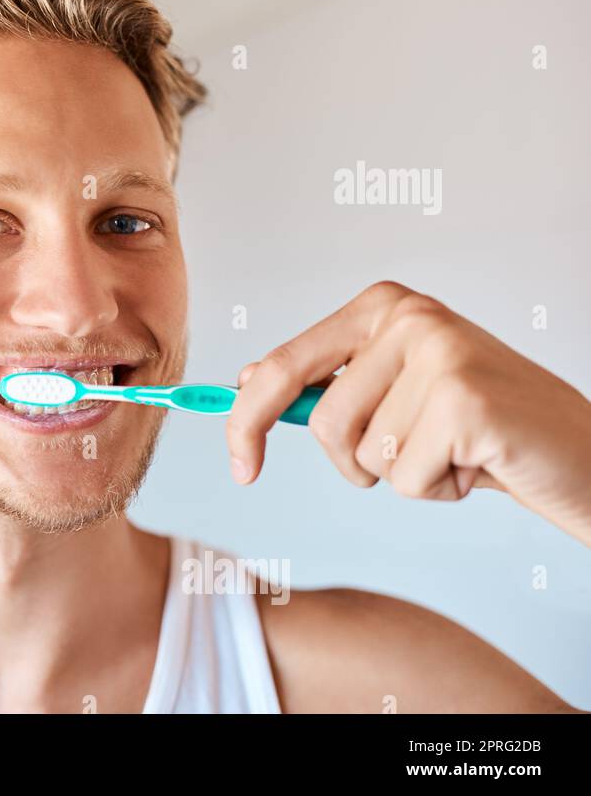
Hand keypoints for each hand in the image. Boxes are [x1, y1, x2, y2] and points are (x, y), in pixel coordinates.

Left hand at [226, 281, 590, 545]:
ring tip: (454, 449)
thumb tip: (246, 378)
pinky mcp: (464, 401)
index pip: (281, 366)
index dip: (246, 422)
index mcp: (382, 306)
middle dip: (357, 461)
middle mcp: (407, 317)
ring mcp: (438, 353)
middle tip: (414, 453)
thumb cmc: (483, 427)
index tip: (240, 467)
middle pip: (321, 423)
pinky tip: (477, 462)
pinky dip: (439, 489)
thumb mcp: (395, 391)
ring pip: (363, 455)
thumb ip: (327, 380)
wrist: (581, 453)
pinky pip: (406, 478)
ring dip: (405, 474)